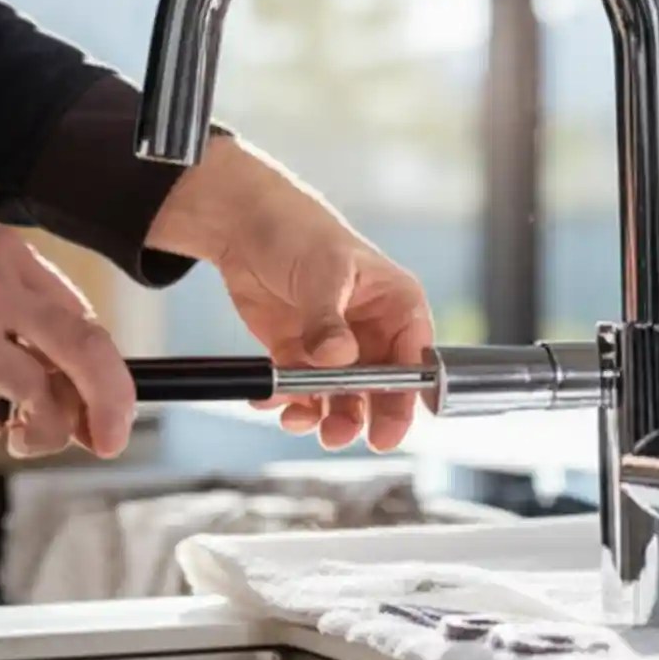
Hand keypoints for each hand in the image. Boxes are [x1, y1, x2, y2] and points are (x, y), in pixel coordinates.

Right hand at [0, 215, 133, 457]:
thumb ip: (17, 306)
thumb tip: (70, 381)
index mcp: (7, 255)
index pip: (83, 320)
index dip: (105, 375)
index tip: (107, 411)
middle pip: (87, 348)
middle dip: (112, 401)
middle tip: (111, 440)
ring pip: (38, 393)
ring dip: (42, 430)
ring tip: (14, 435)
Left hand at [148, 137, 432, 451]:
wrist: (242, 224)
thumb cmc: (299, 230)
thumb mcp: (321, 271)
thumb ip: (328, 320)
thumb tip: (338, 357)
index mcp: (397, 305)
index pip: (416, 358)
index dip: (407, 395)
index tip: (390, 426)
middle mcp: (373, 331)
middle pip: (382, 389)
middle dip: (364, 416)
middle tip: (340, 436)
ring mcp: (338, 346)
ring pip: (343, 398)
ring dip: (324, 416)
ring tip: (300, 420)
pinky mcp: (302, 354)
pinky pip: (303, 391)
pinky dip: (288, 402)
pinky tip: (270, 400)